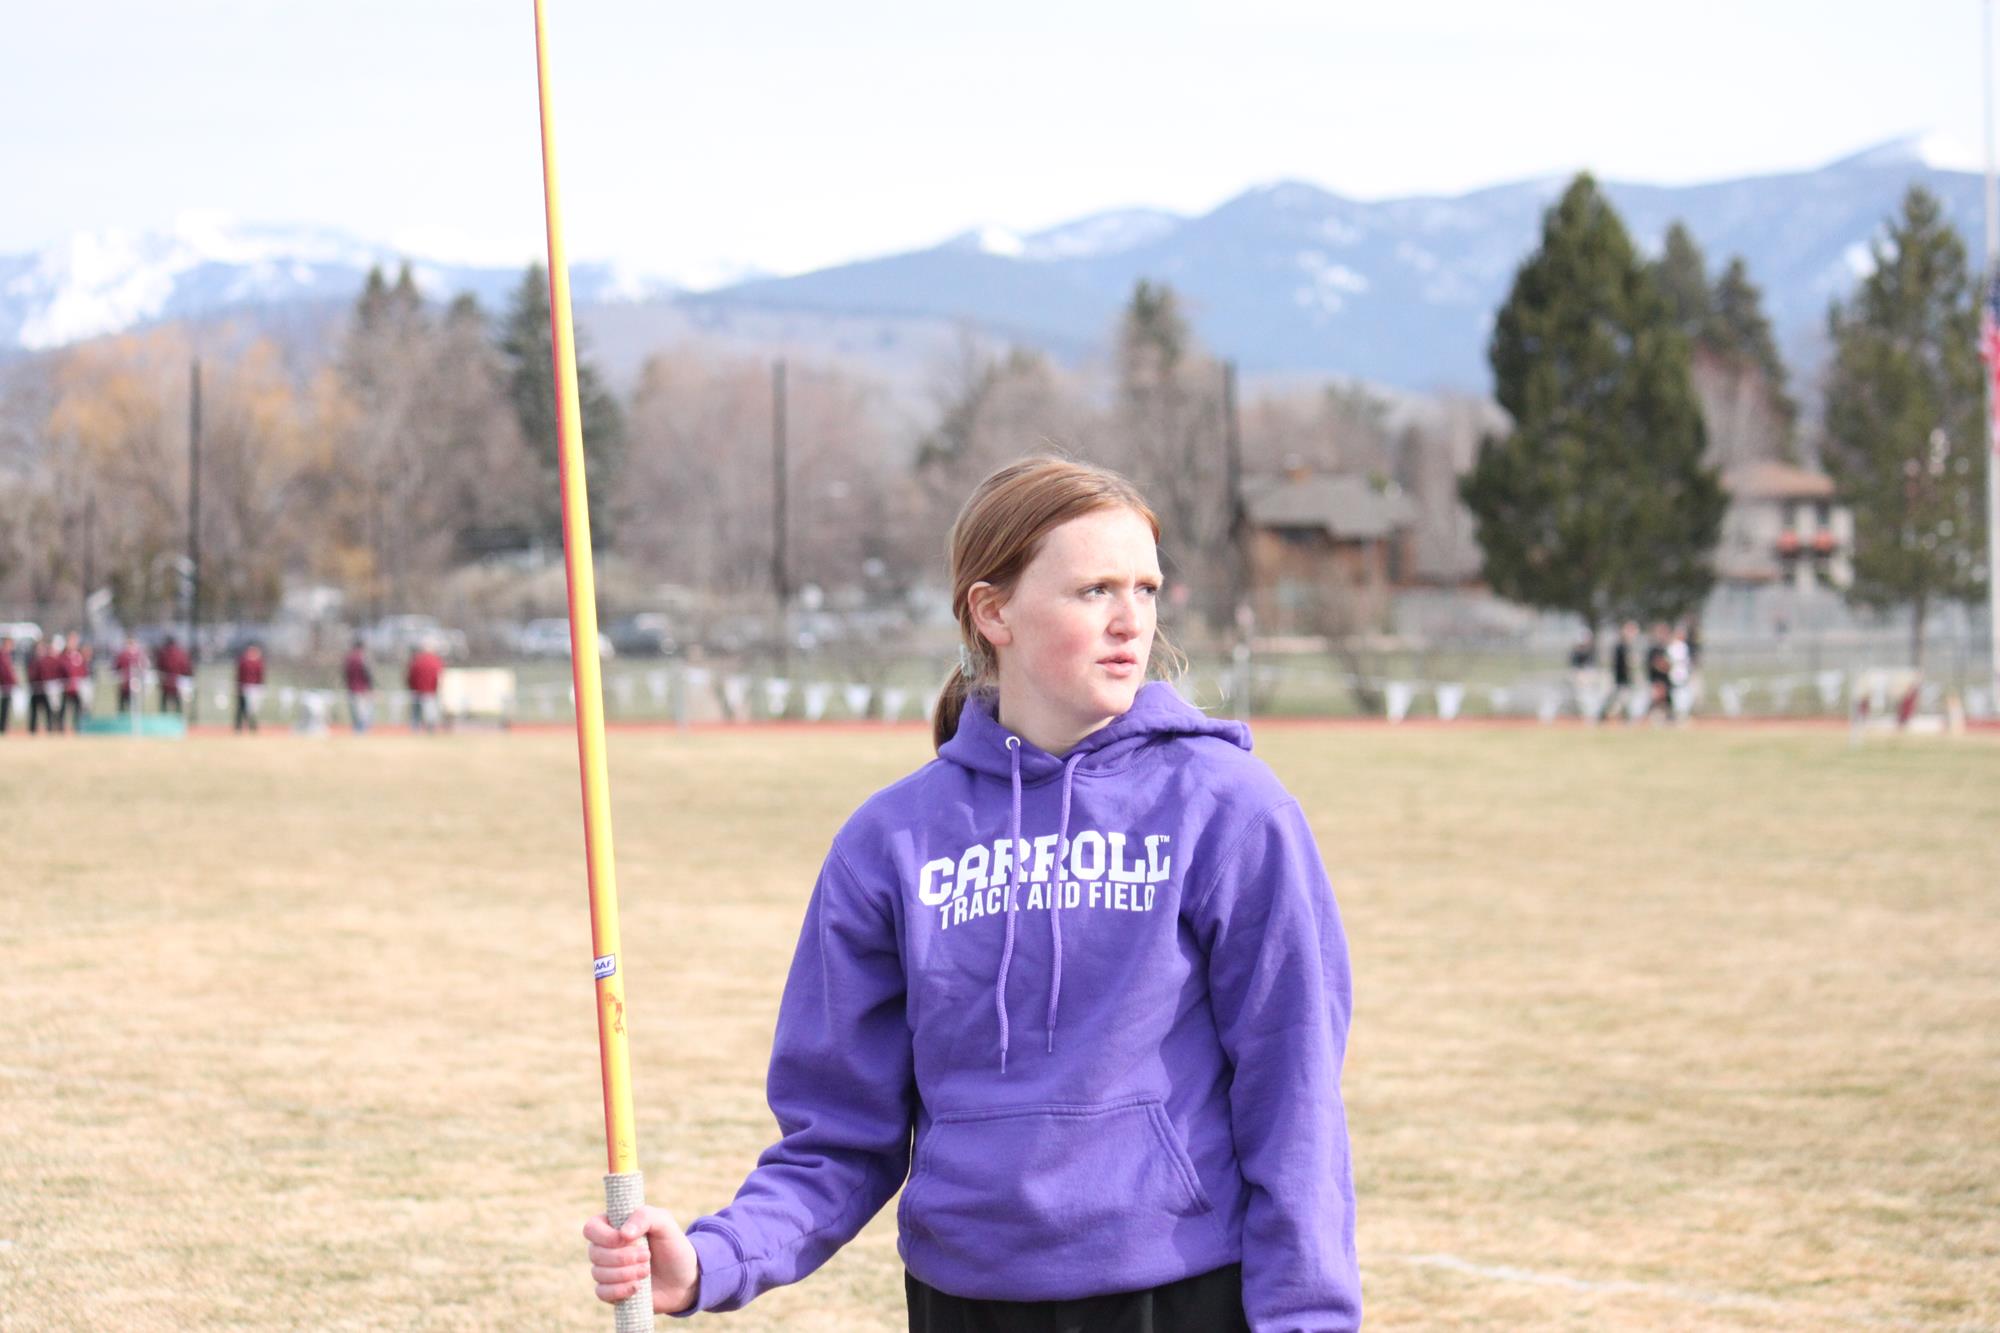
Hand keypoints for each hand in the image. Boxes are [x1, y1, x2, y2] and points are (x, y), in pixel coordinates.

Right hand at [583, 1204, 700, 1315]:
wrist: (684, 1278)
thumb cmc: (673, 1246)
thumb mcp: (665, 1223)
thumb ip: (645, 1217)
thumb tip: (623, 1233)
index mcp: (614, 1226)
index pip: (591, 1228)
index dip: (605, 1236)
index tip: (626, 1239)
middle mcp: (606, 1248)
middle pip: (595, 1253)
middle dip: (622, 1257)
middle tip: (647, 1255)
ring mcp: (607, 1271)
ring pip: (598, 1273)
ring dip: (625, 1273)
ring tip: (646, 1271)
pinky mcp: (611, 1291)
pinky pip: (601, 1292)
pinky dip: (619, 1290)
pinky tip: (637, 1287)